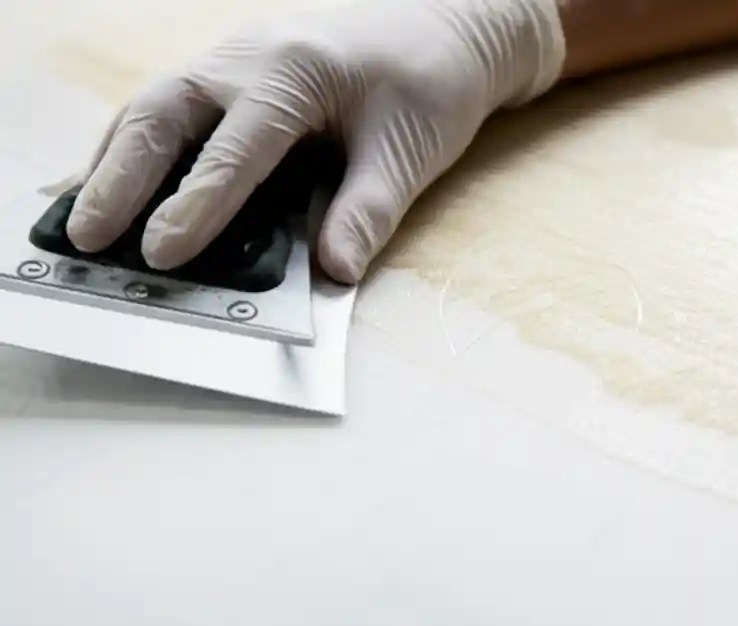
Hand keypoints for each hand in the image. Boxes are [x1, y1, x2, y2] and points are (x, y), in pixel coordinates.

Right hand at [66, 0, 564, 282]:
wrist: (445, 26)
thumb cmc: (430, 83)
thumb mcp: (410, 151)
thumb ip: (368, 212)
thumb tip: (334, 274)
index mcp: (294, 71)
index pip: (235, 148)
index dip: (196, 204)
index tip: (161, 254)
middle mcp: (248, 57)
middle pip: (164, 114)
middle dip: (120, 178)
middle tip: (85, 238)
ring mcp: (233, 58)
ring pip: (154, 107)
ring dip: (113, 162)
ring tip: (78, 218)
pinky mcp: (231, 72)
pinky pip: (169, 108)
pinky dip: (135, 147)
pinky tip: (109, 182)